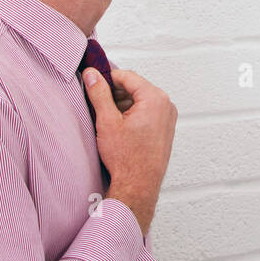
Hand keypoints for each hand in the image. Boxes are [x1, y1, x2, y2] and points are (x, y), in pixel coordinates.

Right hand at [82, 67, 176, 235]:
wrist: (139, 185)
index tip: (92, 80)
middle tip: (95, 100)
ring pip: (139, 100)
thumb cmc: (127, 158)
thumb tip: (92, 75)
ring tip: (104, 116)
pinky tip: (116, 126)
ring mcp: (167, 118)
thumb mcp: (107, 121)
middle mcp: (166, 105)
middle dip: (114, 93)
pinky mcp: (164, 129)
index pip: (128, 76)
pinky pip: (146, 113)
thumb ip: (99, 93)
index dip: (107, 77)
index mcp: (155, 98)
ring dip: (121, 104)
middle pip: (134, 87)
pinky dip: (131, 114)